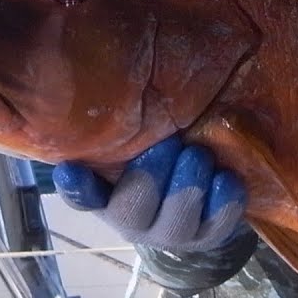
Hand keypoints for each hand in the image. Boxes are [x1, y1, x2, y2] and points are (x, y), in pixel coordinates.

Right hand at [52, 136, 246, 252]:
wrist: (206, 186)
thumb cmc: (164, 152)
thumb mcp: (140, 137)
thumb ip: (126, 123)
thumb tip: (100, 60)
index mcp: (105, 193)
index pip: (82, 196)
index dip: (76, 188)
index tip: (71, 170)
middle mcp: (131, 220)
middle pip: (130, 211)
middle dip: (149, 178)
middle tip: (168, 144)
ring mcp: (169, 233)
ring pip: (174, 225)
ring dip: (187, 189)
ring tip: (197, 156)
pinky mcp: (206, 238)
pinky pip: (215, 228)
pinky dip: (222, 204)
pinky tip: (226, 179)